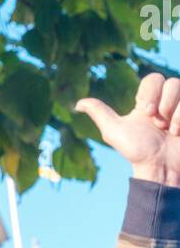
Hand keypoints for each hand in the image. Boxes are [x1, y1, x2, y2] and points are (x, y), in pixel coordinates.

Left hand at [76, 72, 179, 186]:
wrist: (159, 168)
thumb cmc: (137, 152)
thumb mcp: (114, 131)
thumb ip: (99, 113)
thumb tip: (77, 104)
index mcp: (147, 103)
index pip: (153, 79)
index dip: (151, 92)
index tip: (147, 113)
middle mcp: (165, 104)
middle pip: (170, 82)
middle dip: (163, 103)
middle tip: (158, 122)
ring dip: (175, 112)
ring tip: (169, 130)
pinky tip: (178, 133)